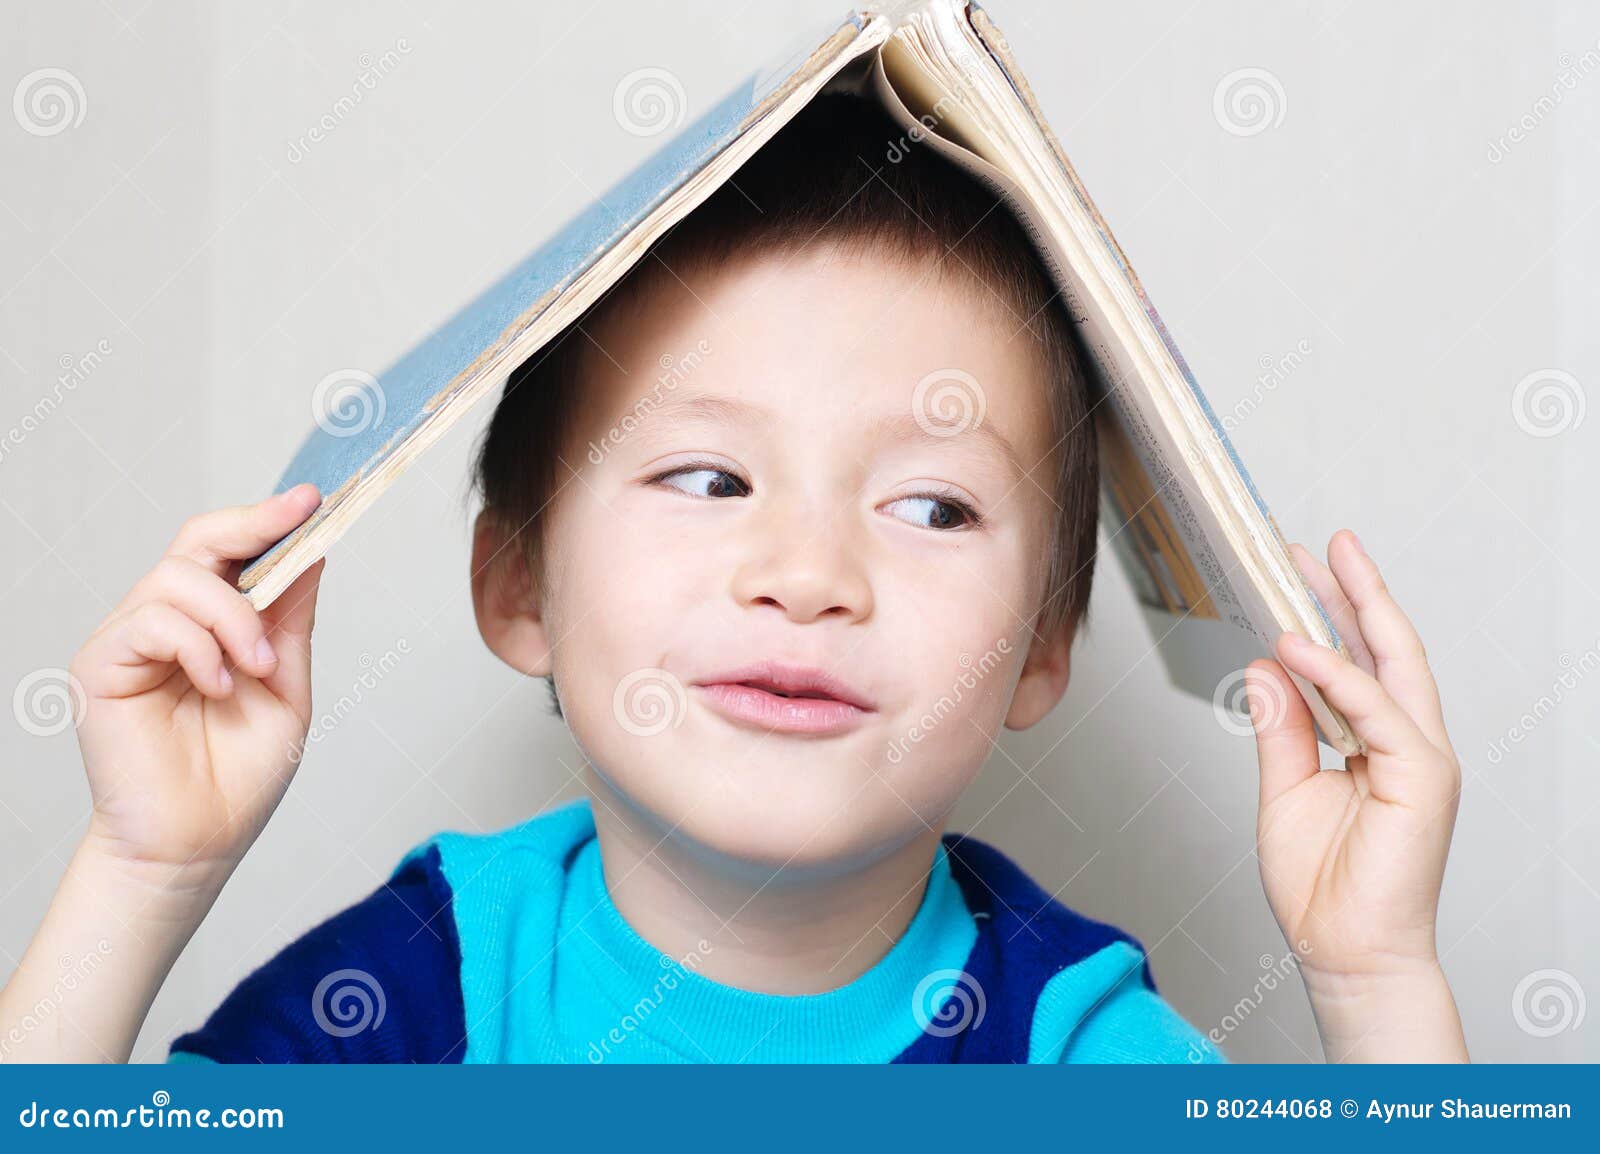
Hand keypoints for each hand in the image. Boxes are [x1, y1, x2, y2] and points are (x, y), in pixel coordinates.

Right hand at [69, 485, 325, 886]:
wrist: (199, 842)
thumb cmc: (238, 774)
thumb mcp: (286, 683)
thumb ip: (290, 618)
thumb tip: (312, 550)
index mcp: (214, 623)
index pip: (233, 552)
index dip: (270, 519)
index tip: (315, 497)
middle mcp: (169, 621)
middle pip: (198, 541)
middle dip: (254, 524)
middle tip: (299, 516)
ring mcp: (132, 639)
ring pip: (179, 577)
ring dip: (234, 617)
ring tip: (257, 668)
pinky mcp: (102, 663)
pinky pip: (151, 620)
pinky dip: (197, 647)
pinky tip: (217, 686)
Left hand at [1245, 529, 1466, 1060]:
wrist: (1344, 952)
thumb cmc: (1321, 886)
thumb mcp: (1283, 790)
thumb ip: (1280, 727)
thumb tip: (1266, 668)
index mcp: (1377, 745)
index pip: (1361, 662)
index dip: (1336, 613)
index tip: (1303, 568)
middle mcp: (1405, 742)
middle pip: (1386, 648)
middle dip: (1355, 591)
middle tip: (1323, 543)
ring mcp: (1421, 757)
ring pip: (1391, 666)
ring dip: (1350, 613)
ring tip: (1308, 569)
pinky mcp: (1423, 776)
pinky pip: (1375, 711)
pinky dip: (1336, 675)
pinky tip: (1298, 647)